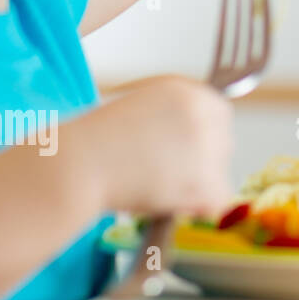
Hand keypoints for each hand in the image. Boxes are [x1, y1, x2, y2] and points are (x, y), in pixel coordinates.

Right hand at [80, 76, 233, 218]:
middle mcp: (203, 112)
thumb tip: (192, 144)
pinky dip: (196, 208)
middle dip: (200, 163)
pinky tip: (167, 203)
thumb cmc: (92, 140)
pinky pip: (218, 201)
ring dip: (195, 186)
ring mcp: (207, 145)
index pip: (218, 114)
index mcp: (186, 90)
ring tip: (155, 188)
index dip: (201, 138)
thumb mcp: (138, 109)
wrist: (75, 164)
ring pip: (219, 174)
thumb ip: (171, 119)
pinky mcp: (205, 179)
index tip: (180, 154)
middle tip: (162, 176)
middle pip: (223, 143)